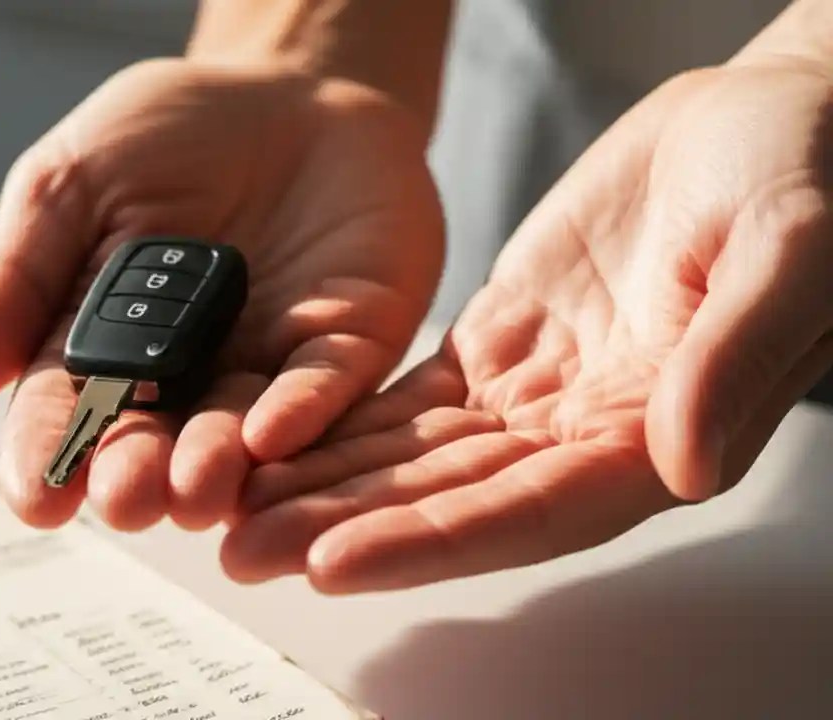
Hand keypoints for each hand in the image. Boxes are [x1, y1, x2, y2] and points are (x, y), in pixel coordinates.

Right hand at [0, 59, 442, 530]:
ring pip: (242, 433)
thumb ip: (17, 281)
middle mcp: (188, 376)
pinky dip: (303, 409)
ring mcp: (272, 362)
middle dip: (138, 475)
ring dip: (219, 466)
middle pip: (156, 442)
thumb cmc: (170, 135)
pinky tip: (270, 434)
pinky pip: (330, 383)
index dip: (49, 457)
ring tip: (194, 490)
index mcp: (107, 346)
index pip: (67, 413)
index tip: (35, 496)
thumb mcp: (70, 187)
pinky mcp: (351, 339)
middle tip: (124, 500)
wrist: (290, 83)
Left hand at [220, 56, 832, 592]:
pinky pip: (406, 401)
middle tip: (244, 549)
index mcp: (658, 435)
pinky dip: (341, 423)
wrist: (757, 120)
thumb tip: (681, 461)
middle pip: (449, 502)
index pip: (530, 512)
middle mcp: (585, 435)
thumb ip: (734, 359)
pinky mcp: (497, 349)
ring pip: (413, 459)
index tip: (335, 559)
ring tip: (232, 511)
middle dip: (345, 530)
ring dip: (325, 489)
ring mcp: (534, 395)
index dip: (432, 541)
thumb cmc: (801, 176)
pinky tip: (272, 441)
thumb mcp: (789, 253)